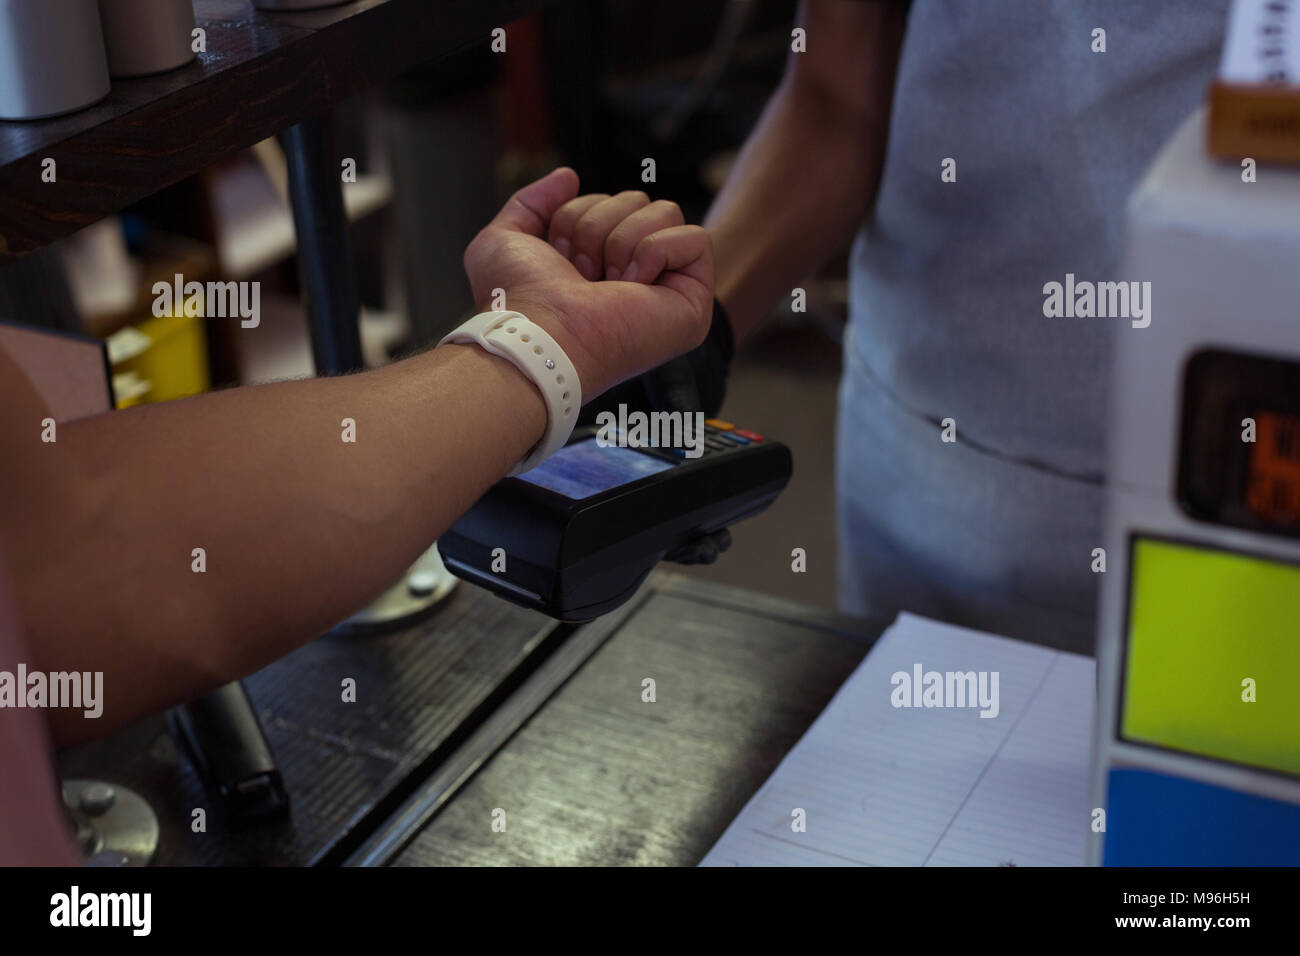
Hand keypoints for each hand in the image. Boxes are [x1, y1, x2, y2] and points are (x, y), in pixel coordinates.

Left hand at [463, 168, 713, 398]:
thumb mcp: (504, 238)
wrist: (538, 334)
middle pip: (638, 199)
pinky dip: (658, 251)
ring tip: (607, 282)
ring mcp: (667, 290)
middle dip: (599, 226)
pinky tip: (634, 285)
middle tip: (582, 273)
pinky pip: (695, 238)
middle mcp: (634, 275)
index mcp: (599, 264)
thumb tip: (569, 176)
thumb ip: (531, 202)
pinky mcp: (693, 301)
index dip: (577, 216)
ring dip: (623, 240)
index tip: (558, 257)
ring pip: (666, 211)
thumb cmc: (518, 301)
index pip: (608, 201)